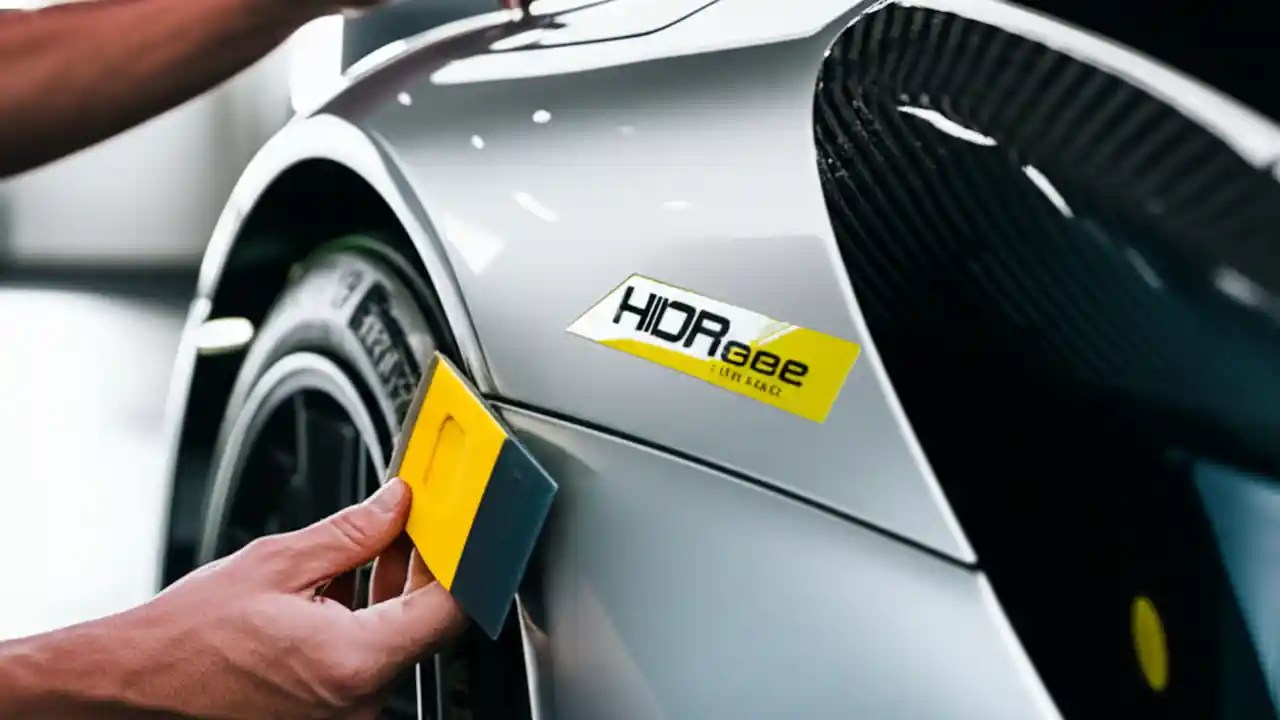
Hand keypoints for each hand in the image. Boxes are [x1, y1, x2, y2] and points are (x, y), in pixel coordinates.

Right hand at [119, 478, 466, 718]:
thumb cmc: (190, 637)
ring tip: (378, 545)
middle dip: (424, 570)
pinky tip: (351, 583)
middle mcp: (360, 701)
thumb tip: (398, 504)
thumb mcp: (279, 563)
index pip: (447, 611)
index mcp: (355, 662)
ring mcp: (346, 714)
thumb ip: (353, 532)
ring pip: (400, 642)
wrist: (137, 686)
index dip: (458, 563)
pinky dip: (371, 622)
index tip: (455, 531)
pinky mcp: (331, 715)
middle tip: (413, 524)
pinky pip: (371, 661)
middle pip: (427, 626)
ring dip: (396, 593)